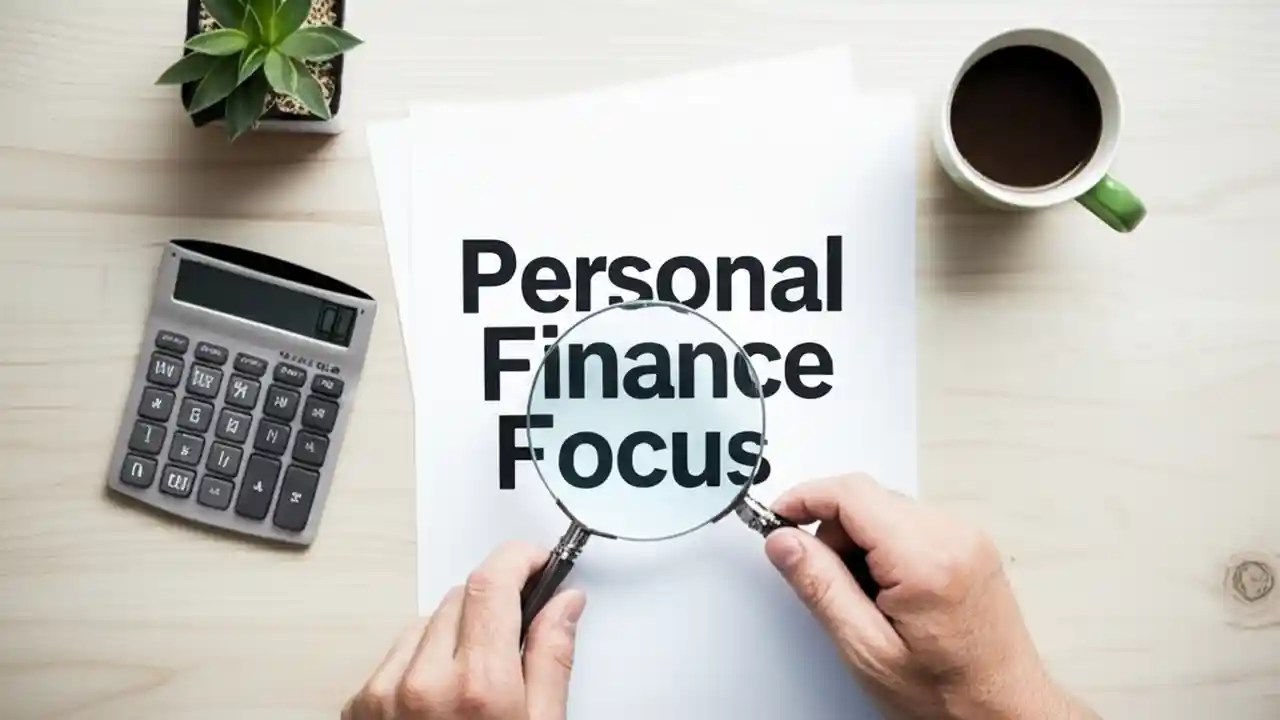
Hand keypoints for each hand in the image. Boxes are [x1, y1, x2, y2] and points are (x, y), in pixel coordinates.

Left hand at [343, 542, 586, 719]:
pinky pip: (396, 654)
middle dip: (494, 603)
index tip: (535, 560)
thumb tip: (565, 606)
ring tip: (475, 681)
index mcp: (478, 688)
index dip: (518, 558)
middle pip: (462, 597)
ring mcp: (384, 694)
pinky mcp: (360, 707)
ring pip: (428, 622)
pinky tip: (441, 698)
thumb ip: (552, 660)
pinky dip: (422, 659)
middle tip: (515, 634)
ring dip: (456, 633)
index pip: (492, 582)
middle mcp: (424, 683)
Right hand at [764, 474, 1096, 719]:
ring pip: (887, 509)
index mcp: (927, 559)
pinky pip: (911, 524)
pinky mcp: (971, 545)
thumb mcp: (867, 649)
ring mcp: (968, 538)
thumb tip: (784, 542)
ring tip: (865, 598)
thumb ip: (821, 587)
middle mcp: (954, 537)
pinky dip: (886, 547)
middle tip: (827, 581)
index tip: (777, 516)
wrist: (1005, 712)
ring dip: (859, 542)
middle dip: (832, 531)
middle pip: (868, 498)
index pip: (852, 493)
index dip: (805, 498)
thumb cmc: (950, 696)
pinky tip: (888, 592)